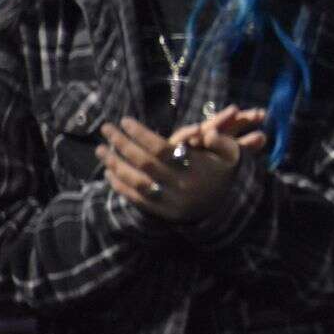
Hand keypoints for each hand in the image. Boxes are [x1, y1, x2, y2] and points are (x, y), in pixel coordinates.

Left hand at [99, 106, 264, 222]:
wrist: (228, 207)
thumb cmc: (225, 172)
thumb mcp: (233, 154)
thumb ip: (221, 141)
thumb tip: (208, 132)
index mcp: (196, 167)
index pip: (161, 148)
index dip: (140, 134)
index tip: (124, 120)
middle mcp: (181, 185)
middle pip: (144, 162)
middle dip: (122, 143)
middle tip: (106, 128)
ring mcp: (171, 201)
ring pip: (136, 181)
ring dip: (115, 164)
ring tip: (100, 149)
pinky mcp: (163, 213)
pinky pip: (136, 199)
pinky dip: (120, 186)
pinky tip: (108, 172)